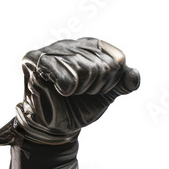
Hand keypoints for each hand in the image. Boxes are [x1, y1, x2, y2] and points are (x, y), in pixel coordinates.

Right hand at [0, 37, 139, 145]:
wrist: (57, 125)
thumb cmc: (80, 105)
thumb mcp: (107, 94)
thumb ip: (124, 83)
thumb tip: (134, 74)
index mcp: (90, 46)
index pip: (117, 59)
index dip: (112, 80)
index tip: (99, 89)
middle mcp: (72, 43)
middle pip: (101, 65)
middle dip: (96, 87)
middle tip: (82, 92)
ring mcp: (52, 49)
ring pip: (84, 69)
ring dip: (82, 89)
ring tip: (71, 92)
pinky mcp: (34, 59)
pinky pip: (65, 76)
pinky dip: (68, 89)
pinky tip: (60, 90)